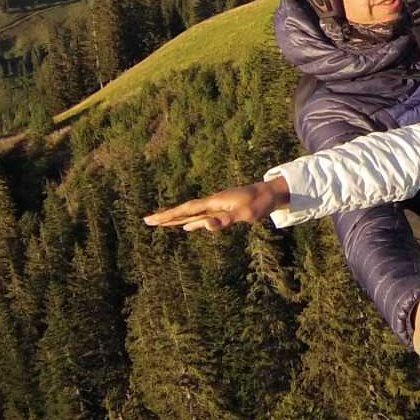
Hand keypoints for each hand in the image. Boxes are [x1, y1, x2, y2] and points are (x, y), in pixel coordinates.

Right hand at [143, 177, 289, 232]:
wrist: (272, 193)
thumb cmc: (260, 203)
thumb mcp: (244, 214)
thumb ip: (224, 220)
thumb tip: (203, 225)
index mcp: (214, 202)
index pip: (186, 210)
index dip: (168, 215)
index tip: (151, 219)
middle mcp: (212, 203)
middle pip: (185, 211)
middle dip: (166, 216)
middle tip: (147, 221)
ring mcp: (217, 206)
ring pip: (192, 214)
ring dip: (176, 219)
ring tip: (161, 223)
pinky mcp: (223, 209)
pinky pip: (202, 217)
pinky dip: (192, 222)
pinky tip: (187, 226)